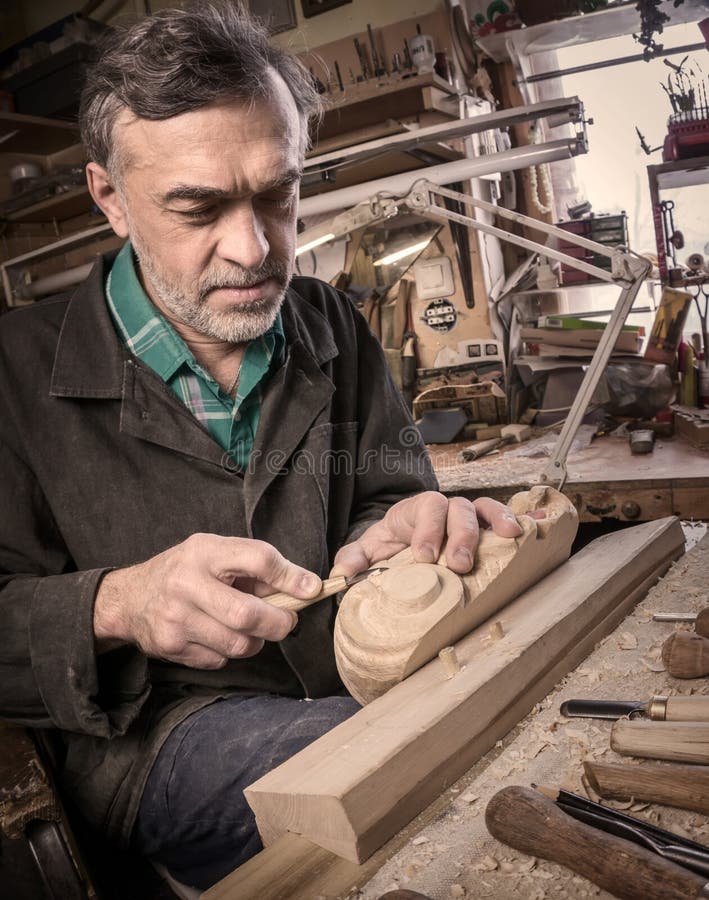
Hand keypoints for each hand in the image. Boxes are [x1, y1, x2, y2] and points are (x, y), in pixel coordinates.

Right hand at [94, 534, 321, 668]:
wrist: (131, 598)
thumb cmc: (186, 571)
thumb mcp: (216, 553)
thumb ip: (256, 567)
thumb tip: (305, 587)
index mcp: (205, 552)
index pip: (258, 559)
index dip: (290, 576)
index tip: (311, 588)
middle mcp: (187, 583)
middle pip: (248, 615)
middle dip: (278, 623)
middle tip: (287, 621)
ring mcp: (176, 618)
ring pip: (238, 644)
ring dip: (256, 641)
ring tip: (250, 628)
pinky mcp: (171, 646)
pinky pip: (219, 659)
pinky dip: (229, 652)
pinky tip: (219, 636)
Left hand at [331, 492, 523, 576]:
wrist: (404, 544)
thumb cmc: (390, 547)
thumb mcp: (368, 550)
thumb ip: (353, 559)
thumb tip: (342, 573)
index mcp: (417, 510)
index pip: (426, 509)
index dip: (428, 530)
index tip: (424, 556)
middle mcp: (446, 509)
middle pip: (458, 510)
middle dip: (460, 535)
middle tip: (458, 564)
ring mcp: (468, 518)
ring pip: (484, 510)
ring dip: (496, 521)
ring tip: (508, 538)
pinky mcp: (486, 531)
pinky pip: (503, 520)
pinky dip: (515, 522)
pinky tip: (526, 533)